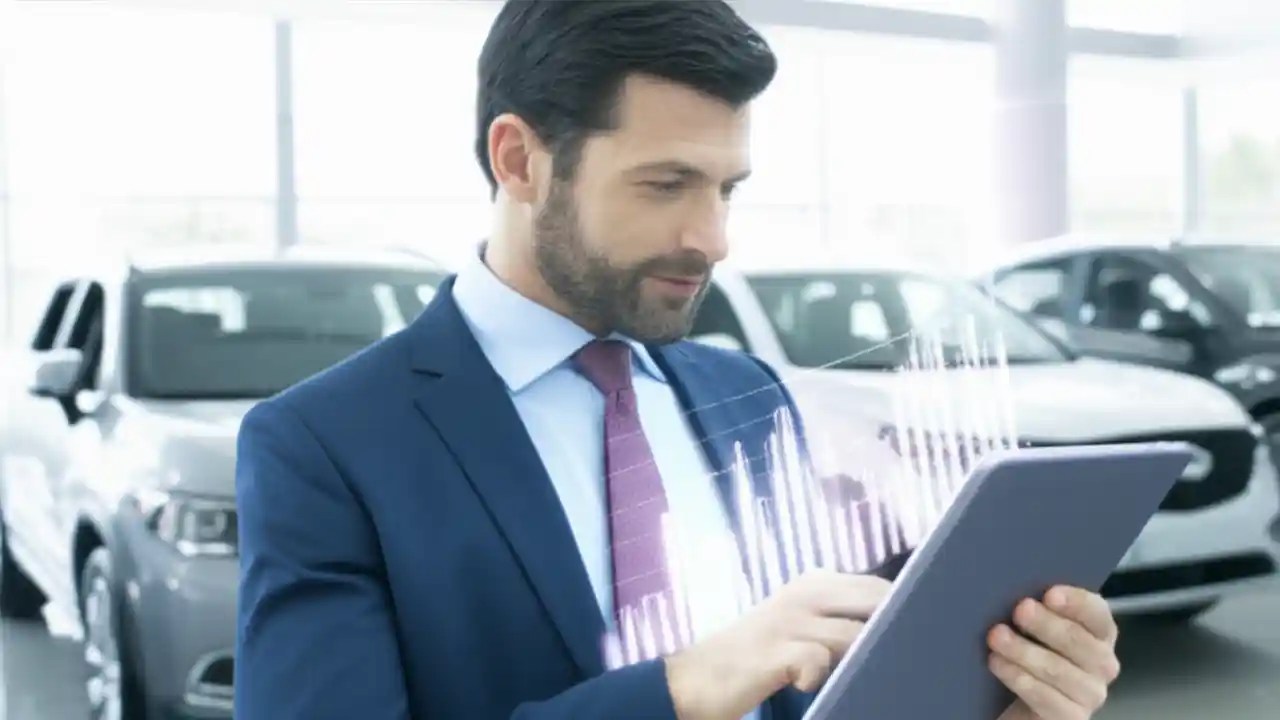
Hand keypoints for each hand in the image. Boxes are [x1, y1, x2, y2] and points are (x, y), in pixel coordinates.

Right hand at [665, 569, 891, 719]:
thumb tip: (891, 622)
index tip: (916, 629)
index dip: (902, 606)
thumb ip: (833, 615)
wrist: (696, 678)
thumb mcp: (795, 622)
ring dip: (862, 657)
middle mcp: (803, 594)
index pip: (875, 586)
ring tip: (857, 674)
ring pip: (852, 633)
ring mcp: (788, 622)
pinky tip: (802, 684)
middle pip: (873, 601)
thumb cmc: (754, 655)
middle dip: (892, 626)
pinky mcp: (775, 652)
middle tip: (899, 654)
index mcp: (811, 583)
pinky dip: (817, 676)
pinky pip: (817, 660)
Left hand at [989, 586, 1120, 719]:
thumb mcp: (1036, 626)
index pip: (1097, 614)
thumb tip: (1019, 590)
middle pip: (1078, 641)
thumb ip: (1038, 607)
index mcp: (1099, 633)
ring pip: (1059, 670)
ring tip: (996, 637)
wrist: (1022, 702)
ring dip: (1025, 651)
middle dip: (1046, 624)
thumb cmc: (1031, 650)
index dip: (1076, 602)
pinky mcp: (1073, 718)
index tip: (1050, 594)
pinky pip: (1047, 699)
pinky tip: (998, 664)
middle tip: (1019, 610)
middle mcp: (1103, 664)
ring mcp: (1091, 694)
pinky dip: (1020, 679)